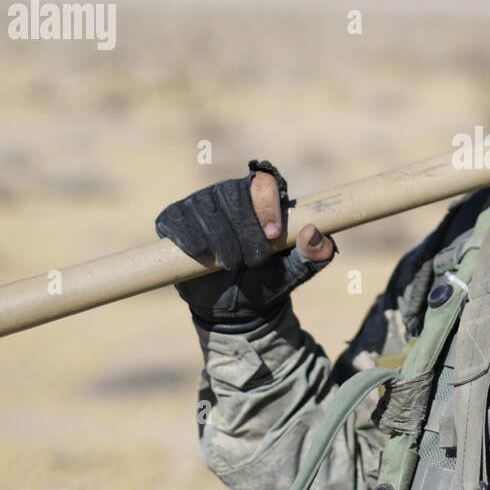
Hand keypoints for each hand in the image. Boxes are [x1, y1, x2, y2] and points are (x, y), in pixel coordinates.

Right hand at [155, 161, 335, 326]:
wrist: (235, 307)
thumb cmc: (267, 280)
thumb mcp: (297, 270)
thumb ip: (315, 253)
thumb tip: (314, 232)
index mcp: (262, 196)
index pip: (264, 182)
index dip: (267, 205)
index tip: (273, 235)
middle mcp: (228, 193)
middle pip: (233, 194)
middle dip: (245, 230)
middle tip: (253, 261)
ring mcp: (199, 204)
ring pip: (206, 206)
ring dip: (220, 238)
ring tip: (230, 264)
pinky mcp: (174, 219)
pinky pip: (178, 217)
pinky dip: (189, 236)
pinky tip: (201, 252)